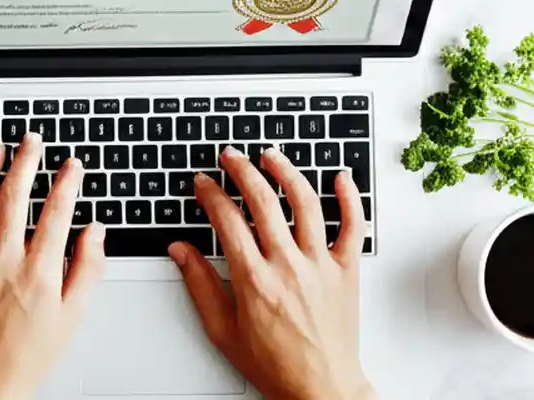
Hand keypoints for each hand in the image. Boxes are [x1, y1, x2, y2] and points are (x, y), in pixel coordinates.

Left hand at [0, 134, 105, 399]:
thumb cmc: (28, 356)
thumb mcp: (74, 316)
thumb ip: (88, 268)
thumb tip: (95, 233)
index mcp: (38, 270)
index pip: (56, 210)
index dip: (67, 181)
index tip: (71, 165)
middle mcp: (2, 261)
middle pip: (13, 196)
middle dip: (25, 160)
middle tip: (31, 142)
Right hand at [168, 147, 375, 399]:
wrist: (320, 389)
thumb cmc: (274, 365)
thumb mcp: (223, 330)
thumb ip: (200, 285)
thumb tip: (180, 251)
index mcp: (254, 280)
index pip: (227, 220)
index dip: (211, 194)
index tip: (204, 183)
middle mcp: (288, 265)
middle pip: (263, 201)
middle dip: (242, 171)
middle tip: (231, 157)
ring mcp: (321, 265)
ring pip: (306, 203)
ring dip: (286, 172)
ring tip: (271, 156)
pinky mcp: (347, 271)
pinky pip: (353, 226)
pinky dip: (349, 198)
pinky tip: (340, 178)